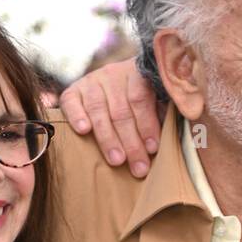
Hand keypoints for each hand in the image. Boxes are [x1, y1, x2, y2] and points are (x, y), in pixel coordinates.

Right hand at [59, 57, 164, 177]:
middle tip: (138, 167)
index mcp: (137, 74)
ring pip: (99, 110)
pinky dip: (77, 116)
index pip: (141, 99)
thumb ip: (159, 116)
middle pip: (121, 110)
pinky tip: (84, 131)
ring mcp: (92, 82)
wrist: (108, 84)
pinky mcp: (73, 91)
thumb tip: (169, 141)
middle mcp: (113, 74)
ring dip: (108, 138)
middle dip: (131, 142)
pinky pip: (71, 103)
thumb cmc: (137, 103)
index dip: (147, 124)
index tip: (152, 149)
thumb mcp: (153, 102)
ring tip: (117, 161)